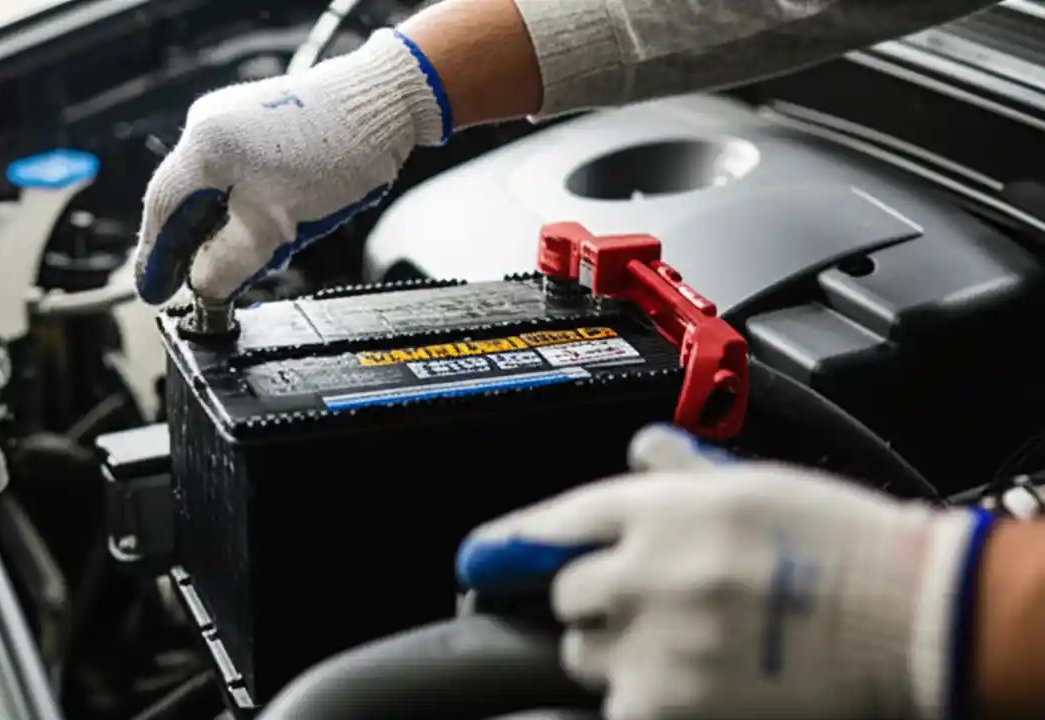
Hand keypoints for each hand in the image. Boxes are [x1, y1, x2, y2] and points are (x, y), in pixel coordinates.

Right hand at [134, 28, 450, 303]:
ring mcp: (237, 121)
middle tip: (196, 287)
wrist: (385, 103)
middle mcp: (211, 126)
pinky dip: (247, 211)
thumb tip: (201, 287)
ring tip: (244, 264)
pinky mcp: (265, 125)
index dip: (157, 257)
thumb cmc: (334, 154)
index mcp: (204, 145)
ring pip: (216, 191)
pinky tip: (269, 232)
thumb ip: (229, 261)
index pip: (163, 210)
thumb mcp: (275, 224)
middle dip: (193, 247)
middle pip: (187, 200)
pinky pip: (241, 177)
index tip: (155, 291)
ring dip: (224, 231)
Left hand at [458, 426, 992, 719]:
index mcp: (660, 504)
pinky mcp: (663, 705)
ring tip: (686, 649)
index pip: (555, 521)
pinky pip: (617, 708)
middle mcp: (643, 568)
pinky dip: (643, 702)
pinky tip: (695, 686)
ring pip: (586, 656)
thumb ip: (683, 469)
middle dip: (595, 604)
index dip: (511, 541)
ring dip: (618, 655)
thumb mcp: (754, 483)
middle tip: (650, 610)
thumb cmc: (843, 546)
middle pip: (565, 595)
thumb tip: (644, 447)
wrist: (910, 617)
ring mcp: (651, 641)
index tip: (480, 557)